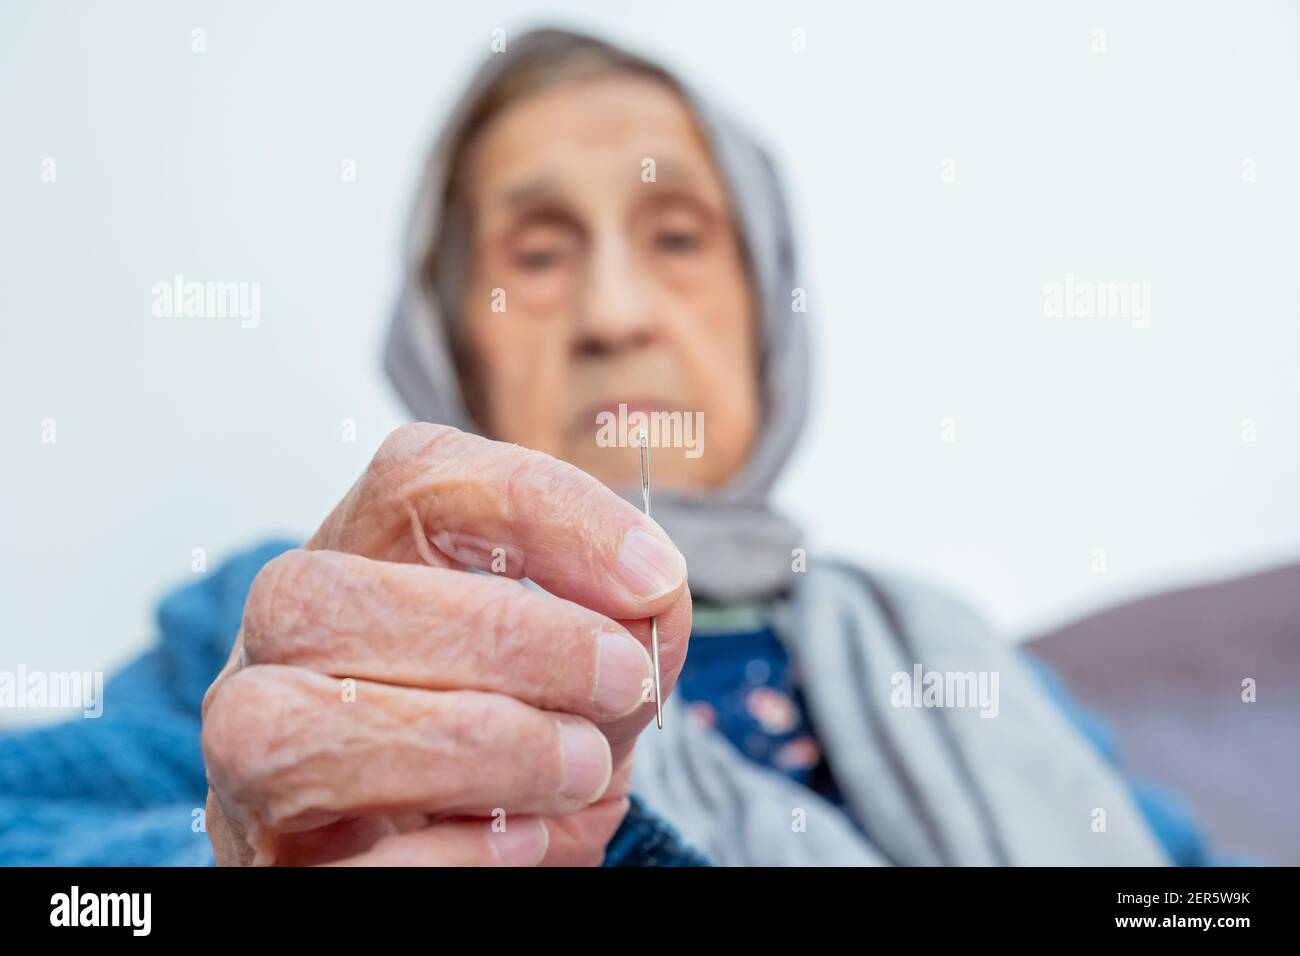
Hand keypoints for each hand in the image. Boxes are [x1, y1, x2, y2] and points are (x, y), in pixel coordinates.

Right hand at [200, 423, 689, 864]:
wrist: (447, 843)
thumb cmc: (512, 730)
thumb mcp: (578, 671)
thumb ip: (618, 629)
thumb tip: (652, 612)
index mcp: (362, 554)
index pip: (415, 478)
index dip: (542, 510)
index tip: (653, 575)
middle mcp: (278, 641)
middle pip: (324, 596)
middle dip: (502, 637)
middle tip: (621, 680)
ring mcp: (246, 753)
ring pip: (286, 725)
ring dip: (467, 744)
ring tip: (583, 768)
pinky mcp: (263, 864)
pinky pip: (319, 862)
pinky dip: (442, 852)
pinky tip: (523, 839)